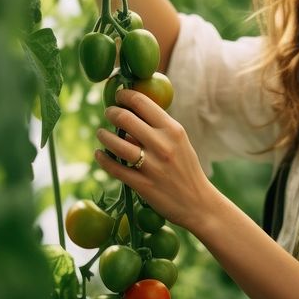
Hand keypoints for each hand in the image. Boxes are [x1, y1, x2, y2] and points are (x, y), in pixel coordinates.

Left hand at [95, 88, 217, 232]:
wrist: (198, 203)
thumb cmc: (186, 168)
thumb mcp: (179, 142)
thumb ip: (158, 128)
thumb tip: (130, 113)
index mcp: (173, 130)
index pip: (142, 103)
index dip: (125, 95)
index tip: (118, 95)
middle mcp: (162, 145)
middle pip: (125, 118)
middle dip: (111, 112)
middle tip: (108, 113)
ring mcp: (152, 166)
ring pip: (116, 143)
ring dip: (104, 135)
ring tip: (101, 133)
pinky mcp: (142, 185)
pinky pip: (115, 168)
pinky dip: (103, 159)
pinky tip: (99, 154)